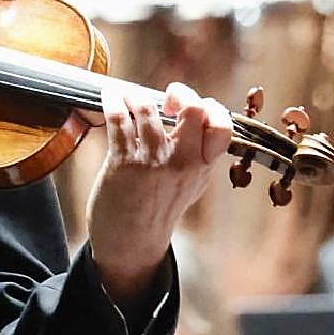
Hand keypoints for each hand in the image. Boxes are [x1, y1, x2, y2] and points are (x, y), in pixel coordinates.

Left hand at [85, 82, 232, 305]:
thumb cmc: (160, 208)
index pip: (222, 127)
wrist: (132, 241)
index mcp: (202, 166)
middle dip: (179, 92)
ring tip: (128, 97)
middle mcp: (181, 161)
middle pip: (192, 108)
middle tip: (165, 100)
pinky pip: (118, 119)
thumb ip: (199, 153)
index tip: (193, 111)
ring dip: (134, 95)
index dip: (210, 108)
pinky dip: (113, 100)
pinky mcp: (123, 162)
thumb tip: (198, 115)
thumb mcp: (192, 184)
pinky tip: (111, 97)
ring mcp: (152, 161)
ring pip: (146, 108)